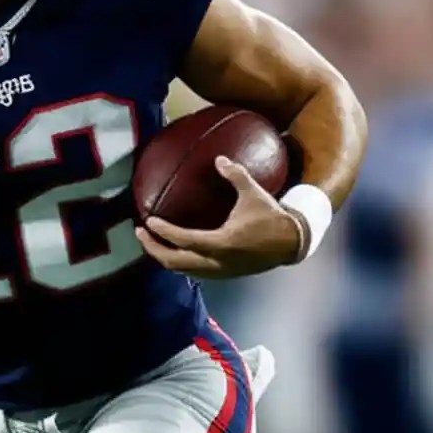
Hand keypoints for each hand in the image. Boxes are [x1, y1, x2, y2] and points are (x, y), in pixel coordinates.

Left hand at [135, 156, 302, 278]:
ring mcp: (220, 271)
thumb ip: (235, 175)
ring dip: (164, 256)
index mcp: (222, 243)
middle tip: (140, 231)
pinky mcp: (224, 274)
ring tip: (151, 239)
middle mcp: (218, 262)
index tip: (148, 219)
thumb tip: (219, 159)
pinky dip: (178, 261)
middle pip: (174, 262)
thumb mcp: (254, 193)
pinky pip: (194, 272)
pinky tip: (174, 248)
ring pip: (183, 270)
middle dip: (153, 248)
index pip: (183, 240)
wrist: (291, 243)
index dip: (163, 232)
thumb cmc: (271, 217)